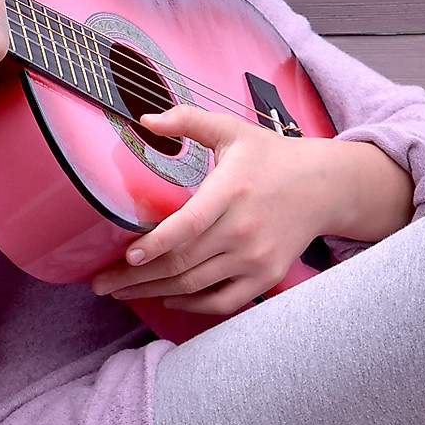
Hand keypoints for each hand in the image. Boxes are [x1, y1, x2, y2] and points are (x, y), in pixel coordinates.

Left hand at [90, 104, 342, 315]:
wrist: (323, 186)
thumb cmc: (270, 155)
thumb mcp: (230, 129)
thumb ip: (187, 120)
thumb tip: (145, 119)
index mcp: (230, 192)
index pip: (188, 226)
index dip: (155, 244)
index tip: (127, 256)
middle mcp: (243, 230)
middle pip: (182, 263)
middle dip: (135, 278)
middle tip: (100, 284)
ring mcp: (255, 258)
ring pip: (196, 285)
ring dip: (154, 291)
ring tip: (121, 292)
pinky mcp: (265, 276)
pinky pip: (224, 302)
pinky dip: (193, 305)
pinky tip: (166, 298)